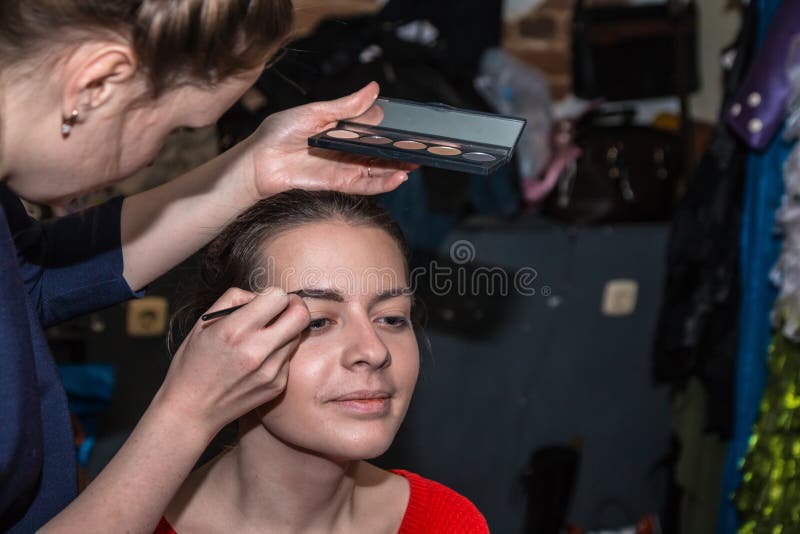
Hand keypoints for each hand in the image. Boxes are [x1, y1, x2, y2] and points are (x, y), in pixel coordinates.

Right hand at [155, 287, 309, 438]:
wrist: (192, 410)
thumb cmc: (193, 363)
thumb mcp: (203, 324)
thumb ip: (234, 300)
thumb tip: (260, 296)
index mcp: (234, 330)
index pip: (278, 298)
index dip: (275, 295)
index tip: (269, 300)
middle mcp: (256, 351)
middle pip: (300, 316)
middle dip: (294, 307)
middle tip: (284, 309)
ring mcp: (270, 370)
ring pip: (297, 336)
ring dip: (287, 331)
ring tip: (266, 337)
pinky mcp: (277, 385)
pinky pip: (289, 358)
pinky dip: (279, 354)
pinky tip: (260, 361)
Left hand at [242, 82, 416, 198]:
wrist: (259, 161)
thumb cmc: (280, 133)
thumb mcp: (316, 112)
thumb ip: (347, 106)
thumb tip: (373, 90)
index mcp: (341, 130)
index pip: (372, 131)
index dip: (390, 132)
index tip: (408, 130)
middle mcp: (345, 151)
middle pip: (379, 153)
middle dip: (399, 152)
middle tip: (419, 149)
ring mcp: (343, 168)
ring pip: (377, 171)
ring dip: (396, 169)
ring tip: (413, 164)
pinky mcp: (339, 183)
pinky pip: (365, 185)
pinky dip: (383, 183)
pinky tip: (398, 177)